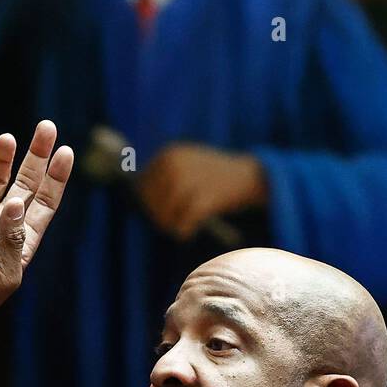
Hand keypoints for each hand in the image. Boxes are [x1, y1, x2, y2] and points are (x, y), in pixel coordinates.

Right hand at [0, 119, 73, 325]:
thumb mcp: (1, 275)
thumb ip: (12, 240)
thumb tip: (15, 203)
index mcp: (21, 240)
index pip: (45, 202)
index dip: (56, 178)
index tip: (65, 151)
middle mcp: (2, 225)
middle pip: (25, 183)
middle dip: (37, 157)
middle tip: (46, 127)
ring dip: (2, 158)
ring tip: (8, 138)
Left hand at [137, 143, 266, 241]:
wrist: (248, 175)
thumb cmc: (213, 176)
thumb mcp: (186, 164)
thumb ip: (162, 177)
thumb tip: (138, 197)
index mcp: (169, 154)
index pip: (142, 186)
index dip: (149, 203)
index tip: (162, 211)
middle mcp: (174, 164)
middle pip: (150, 202)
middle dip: (159, 216)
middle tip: (172, 223)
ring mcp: (188, 181)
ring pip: (165, 215)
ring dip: (171, 225)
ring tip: (181, 226)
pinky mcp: (204, 198)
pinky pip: (182, 224)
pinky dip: (183, 231)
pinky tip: (187, 232)